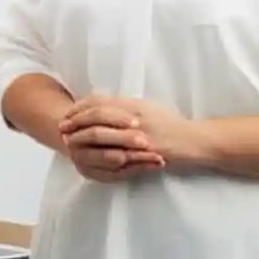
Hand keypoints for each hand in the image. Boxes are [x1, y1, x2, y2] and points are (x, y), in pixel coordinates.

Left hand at [60, 94, 203, 173]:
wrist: (195, 140)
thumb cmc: (172, 124)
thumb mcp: (148, 107)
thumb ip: (126, 106)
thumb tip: (105, 106)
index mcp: (133, 104)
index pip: (98, 101)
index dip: (80, 107)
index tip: (68, 113)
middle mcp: (133, 116)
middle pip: (96, 116)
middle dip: (75, 122)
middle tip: (62, 128)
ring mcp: (138, 134)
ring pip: (102, 134)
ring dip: (82, 138)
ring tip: (70, 142)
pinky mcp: (144, 152)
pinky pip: (117, 153)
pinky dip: (100, 154)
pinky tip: (91, 156)